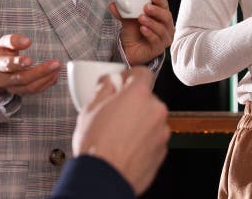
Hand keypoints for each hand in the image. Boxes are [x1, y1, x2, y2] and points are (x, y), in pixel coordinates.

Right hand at [0, 34, 60, 98]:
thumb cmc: (3, 52)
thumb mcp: (4, 42)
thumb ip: (14, 40)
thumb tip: (27, 41)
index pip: (8, 65)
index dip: (19, 63)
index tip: (30, 60)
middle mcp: (3, 79)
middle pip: (22, 78)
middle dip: (40, 71)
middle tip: (55, 63)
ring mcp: (12, 88)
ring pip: (30, 87)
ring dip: (46, 78)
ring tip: (57, 68)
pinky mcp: (21, 92)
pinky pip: (35, 91)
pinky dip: (47, 83)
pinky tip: (55, 74)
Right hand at [72, 67, 169, 194]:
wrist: (103, 179)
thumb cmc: (97, 146)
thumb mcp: (90, 109)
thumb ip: (104, 89)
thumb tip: (108, 82)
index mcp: (139, 95)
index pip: (142, 73)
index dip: (129, 75)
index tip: (121, 81)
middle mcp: (155, 111)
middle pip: (146, 98)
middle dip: (131, 102)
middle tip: (113, 111)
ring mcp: (161, 132)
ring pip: (149, 119)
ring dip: (137, 121)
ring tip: (117, 134)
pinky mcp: (162, 151)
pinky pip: (152, 137)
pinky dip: (141, 139)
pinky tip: (124, 146)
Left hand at [112, 0, 174, 65]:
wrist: (130, 50)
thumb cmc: (134, 33)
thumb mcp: (128, 20)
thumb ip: (122, 12)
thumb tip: (113, 4)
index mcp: (161, 17)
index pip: (164, 6)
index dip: (160, 0)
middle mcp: (166, 27)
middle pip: (166, 17)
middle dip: (157, 11)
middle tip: (146, 7)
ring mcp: (164, 38)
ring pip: (162, 29)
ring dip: (151, 22)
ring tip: (141, 18)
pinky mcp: (159, 48)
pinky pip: (156, 40)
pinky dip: (149, 33)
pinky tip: (143, 29)